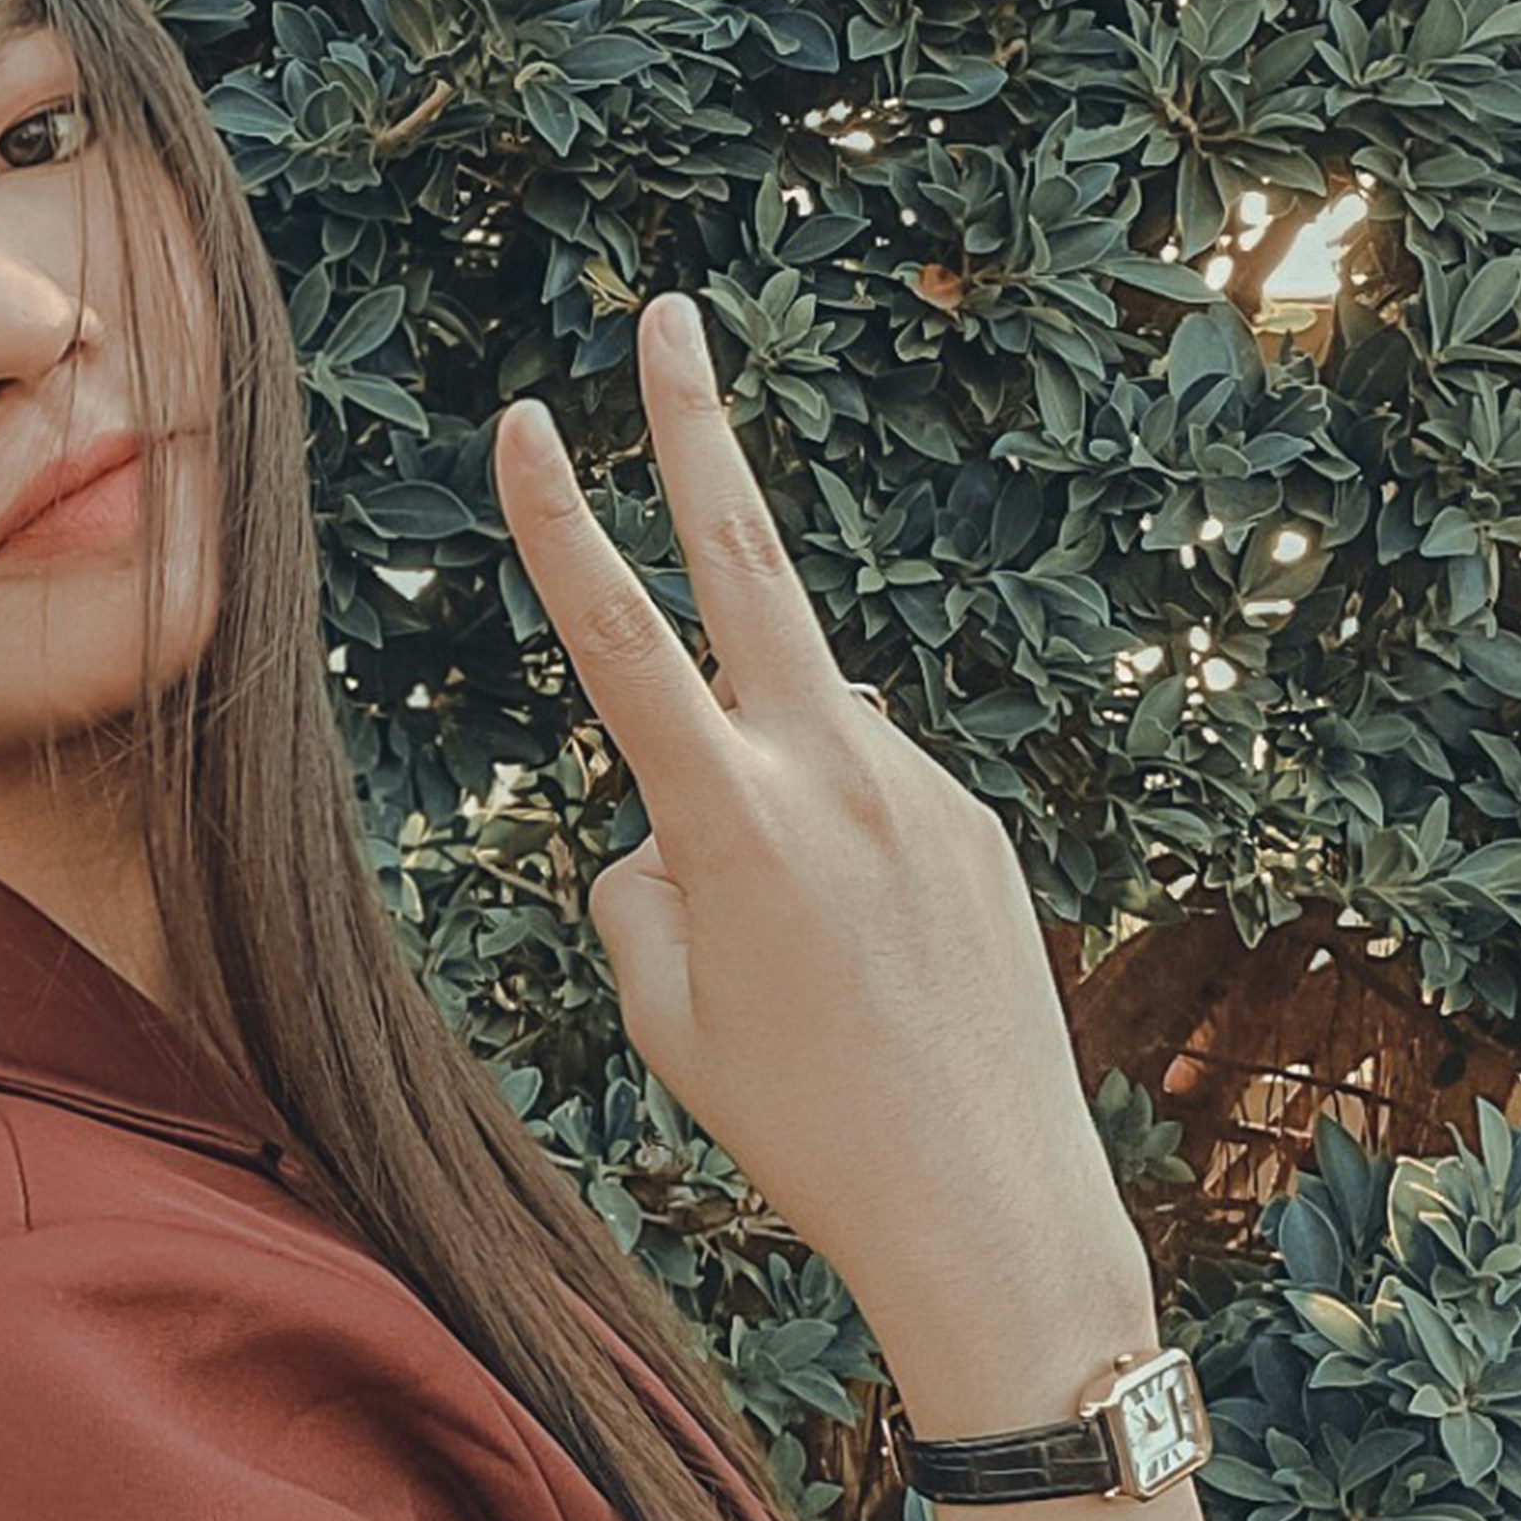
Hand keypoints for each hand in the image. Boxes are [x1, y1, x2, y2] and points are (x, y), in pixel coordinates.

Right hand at [490, 291, 1154, 1378]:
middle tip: (671, 315)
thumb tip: (672, 813)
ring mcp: (917, 785)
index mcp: (733, 821)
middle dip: (698, 430)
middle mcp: (833, 771)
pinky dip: (834, 852)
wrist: (992, 1205)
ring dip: (766, 797)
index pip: (620, 637)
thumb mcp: (669, 1017)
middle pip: (749, 560)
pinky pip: (866, 798)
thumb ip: (644, 882)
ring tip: (812, 967)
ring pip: (800, 732)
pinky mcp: (974, 820)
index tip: (528, 417)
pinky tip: (867, 967)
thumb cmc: (803, 1129)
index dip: (562, 521)